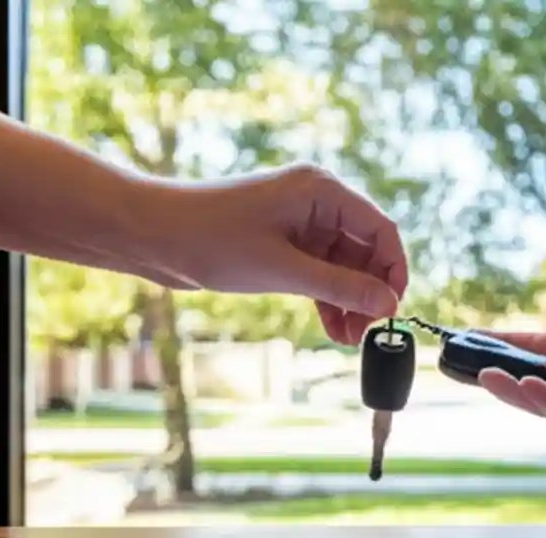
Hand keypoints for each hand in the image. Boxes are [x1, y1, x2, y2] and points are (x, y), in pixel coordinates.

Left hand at [99, 163, 406, 345]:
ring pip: (342, 264)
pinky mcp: (280, 242)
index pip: (380, 229)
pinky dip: (326, 297)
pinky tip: (331, 327)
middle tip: (368, 333)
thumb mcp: (283, 270)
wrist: (152, 234)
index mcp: (320, 190)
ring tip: (349, 339)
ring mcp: (297, 222)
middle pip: (364, 248)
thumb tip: (387, 303)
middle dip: (368, 291)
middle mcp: (314, 201)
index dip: (393, 270)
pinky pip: (318, 271)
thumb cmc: (211, 239)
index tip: (394, 310)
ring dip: (348, 300)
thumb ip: (340, 287)